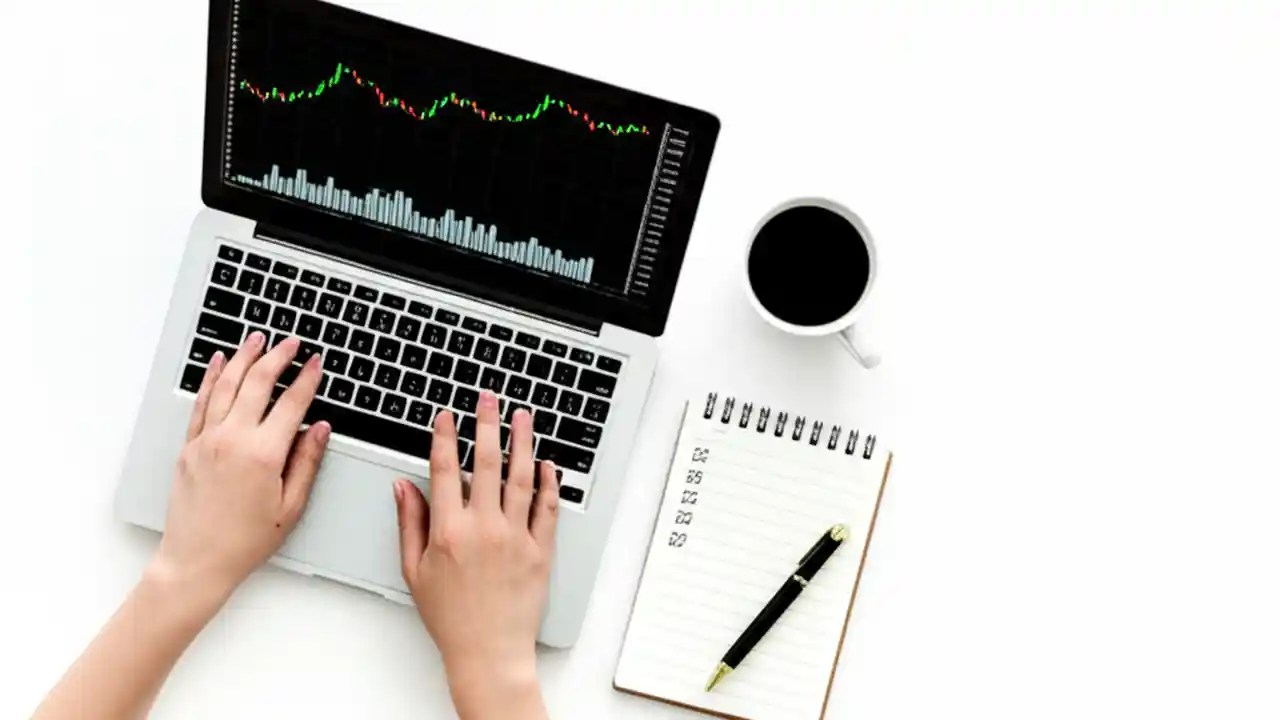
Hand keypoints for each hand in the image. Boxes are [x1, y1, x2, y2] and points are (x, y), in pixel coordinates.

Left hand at [153, 331, 330, 598]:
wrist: (196, 561)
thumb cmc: (244, 542)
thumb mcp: (291, 506)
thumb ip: (306, 462)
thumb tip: (319, 429)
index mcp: (264, 454)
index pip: (291, 403)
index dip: (307, 378)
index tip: (316, 363)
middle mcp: (233, 440)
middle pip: (257, 383)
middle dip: (277, 357)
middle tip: (290, 342)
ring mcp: (207, 440)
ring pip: (226, 384)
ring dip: (244, 357)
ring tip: (257, 339)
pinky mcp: (189, 447)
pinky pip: (201, 402)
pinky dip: (210, 377)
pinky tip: (218, 363)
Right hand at [395, 391, 558, 716]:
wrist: (488, 651)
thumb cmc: (449, 616)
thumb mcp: (414, 570)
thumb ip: (409, 523)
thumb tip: (403, 486)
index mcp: (449, 531)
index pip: (445, 469)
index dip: (445, 436)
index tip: (446, 415)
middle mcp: (484, 528)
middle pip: (487, 463)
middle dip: (487, 424)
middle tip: (489, 399)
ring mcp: (516, 537)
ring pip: (521, 478)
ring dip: (522, 442)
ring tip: (522, 416)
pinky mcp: (541, 551)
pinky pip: (547, 508)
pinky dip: (548, 482)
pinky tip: (546, 463)